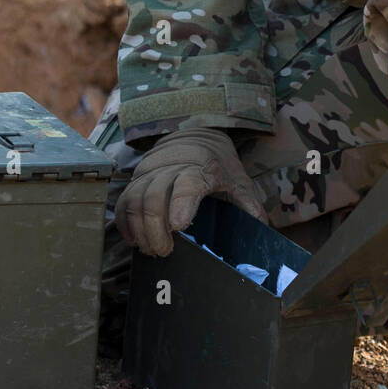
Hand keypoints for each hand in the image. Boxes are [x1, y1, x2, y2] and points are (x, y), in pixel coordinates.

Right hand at [115, 128, 266, 256]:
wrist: (196, 136)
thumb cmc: (219, 166)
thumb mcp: (239, 181)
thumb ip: (250, 206)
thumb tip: (264, 232)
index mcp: (202, 166)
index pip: (187, 184)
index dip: (180, 204)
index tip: (178, 227)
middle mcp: (171, 166)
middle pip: (154, 196)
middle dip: (156, 229)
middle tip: (165, 252)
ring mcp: (150, 171)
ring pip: (135, 200)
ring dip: (140, 229)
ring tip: (152, 250)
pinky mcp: (136, 179)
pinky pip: (123, 202)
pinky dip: (126, 224)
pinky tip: (136, 241)